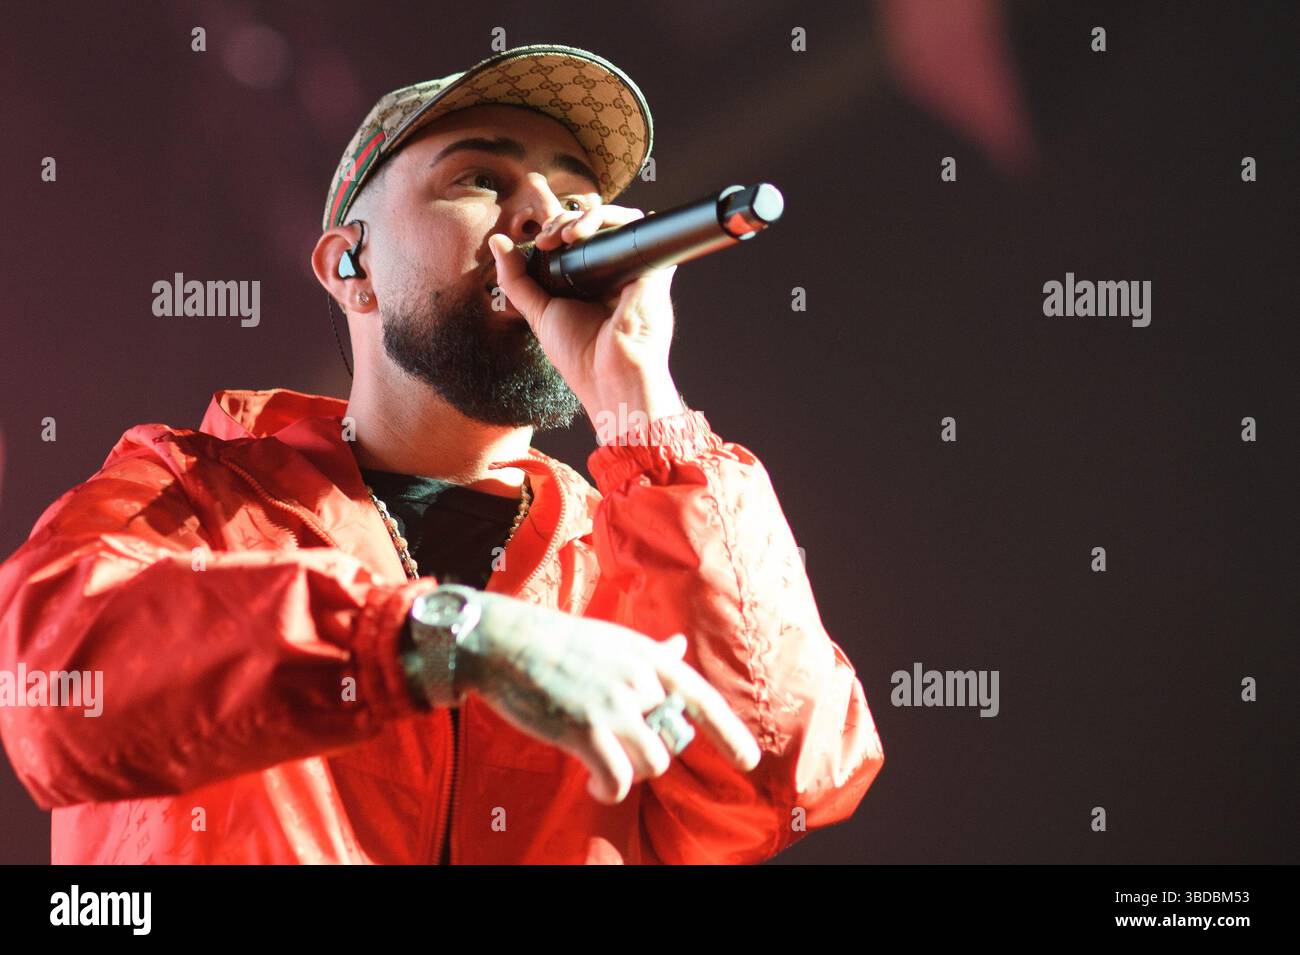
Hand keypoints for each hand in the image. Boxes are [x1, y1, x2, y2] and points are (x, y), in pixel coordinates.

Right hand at [453, 587, 761, 803]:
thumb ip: (651, 652)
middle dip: (647, 757)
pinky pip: (616, 779)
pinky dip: (608, 791)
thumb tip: (680, 647)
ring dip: (630, 775)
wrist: (506, 642)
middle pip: (669, 742)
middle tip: (618, 753)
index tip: (750, 761)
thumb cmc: (560, 642)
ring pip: (651, 764)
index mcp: (649, 658)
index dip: (729, 733)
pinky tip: (593, 786)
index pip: (702, 699)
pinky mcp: (584, 729)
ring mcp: (614, 705)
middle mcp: (639, 681)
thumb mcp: (615, 639)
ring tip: (605, 770)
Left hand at [487, 206, 684, 429]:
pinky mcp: (651, 268)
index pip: (578, 240)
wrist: (609, 377)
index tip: (540, 243)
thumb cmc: (580, 355)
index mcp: (593, 284)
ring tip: (565, 233)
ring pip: (618, 220)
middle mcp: (616, 274)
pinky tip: (583, 233)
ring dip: (587, 215)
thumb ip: (516, 279)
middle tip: (547, 238)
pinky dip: (610, 219)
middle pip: (595, 226)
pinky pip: (637, 227)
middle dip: (566, 220)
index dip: (558, 231)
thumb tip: (498, 243)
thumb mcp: (538, 312)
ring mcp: (635, 270)